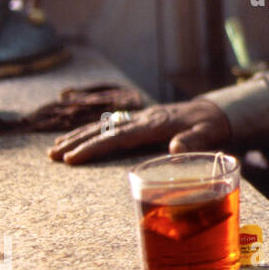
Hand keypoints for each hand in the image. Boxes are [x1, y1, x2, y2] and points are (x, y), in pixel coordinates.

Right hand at [47, 100, 231, 164]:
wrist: (216, 111)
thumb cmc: (213, 126)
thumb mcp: (209, 134)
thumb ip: (194, 140)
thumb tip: (175, 147)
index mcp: (155, 124)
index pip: (118, 136)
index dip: (94, 147)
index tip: (72, 158)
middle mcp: (143, 119)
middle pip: (105, 129)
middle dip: (77, 142)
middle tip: (52, 155)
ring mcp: (141, 118)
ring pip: (104, 126)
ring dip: (79, 137)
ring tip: (54, 150)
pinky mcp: (141, 121)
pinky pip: (112, 126)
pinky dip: (93, 133)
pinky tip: (78, 140)